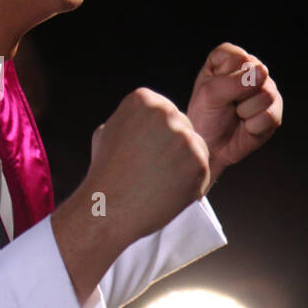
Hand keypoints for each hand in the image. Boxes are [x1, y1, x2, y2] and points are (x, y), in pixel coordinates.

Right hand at [87, 88, 211, 244]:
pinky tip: (168, 190)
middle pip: (184, 126)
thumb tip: (141, 121)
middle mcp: (165, 112)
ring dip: (185, 164)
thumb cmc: (105, 174)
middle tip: (154, 169)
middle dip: (174, 147)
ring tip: (159, 181)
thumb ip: (130, 120)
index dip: (158, 135)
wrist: (108, 207)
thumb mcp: (107, 132)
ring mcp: (183, 137)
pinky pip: (202, 169)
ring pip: (196, 147)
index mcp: (143, 99)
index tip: (145, 151)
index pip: (166, 112)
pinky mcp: (198, 161)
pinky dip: (191, 182)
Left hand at [186, 42, 282, 181]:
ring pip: (266, 95)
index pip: (235, 57)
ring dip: (245, 111)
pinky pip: (270, 115)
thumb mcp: (209, 95)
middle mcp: (251, 68)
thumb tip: (262, 71)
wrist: (212, 146)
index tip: (214, 89)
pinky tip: (246, 126)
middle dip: (236, 95)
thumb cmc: (205, 115)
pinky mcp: (275, 110)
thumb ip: (232, 82)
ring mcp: (266, 88)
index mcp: (229, 57)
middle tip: (227, 104)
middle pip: (255, 75)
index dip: (222, 78)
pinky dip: (253, 126)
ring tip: (237, 114)